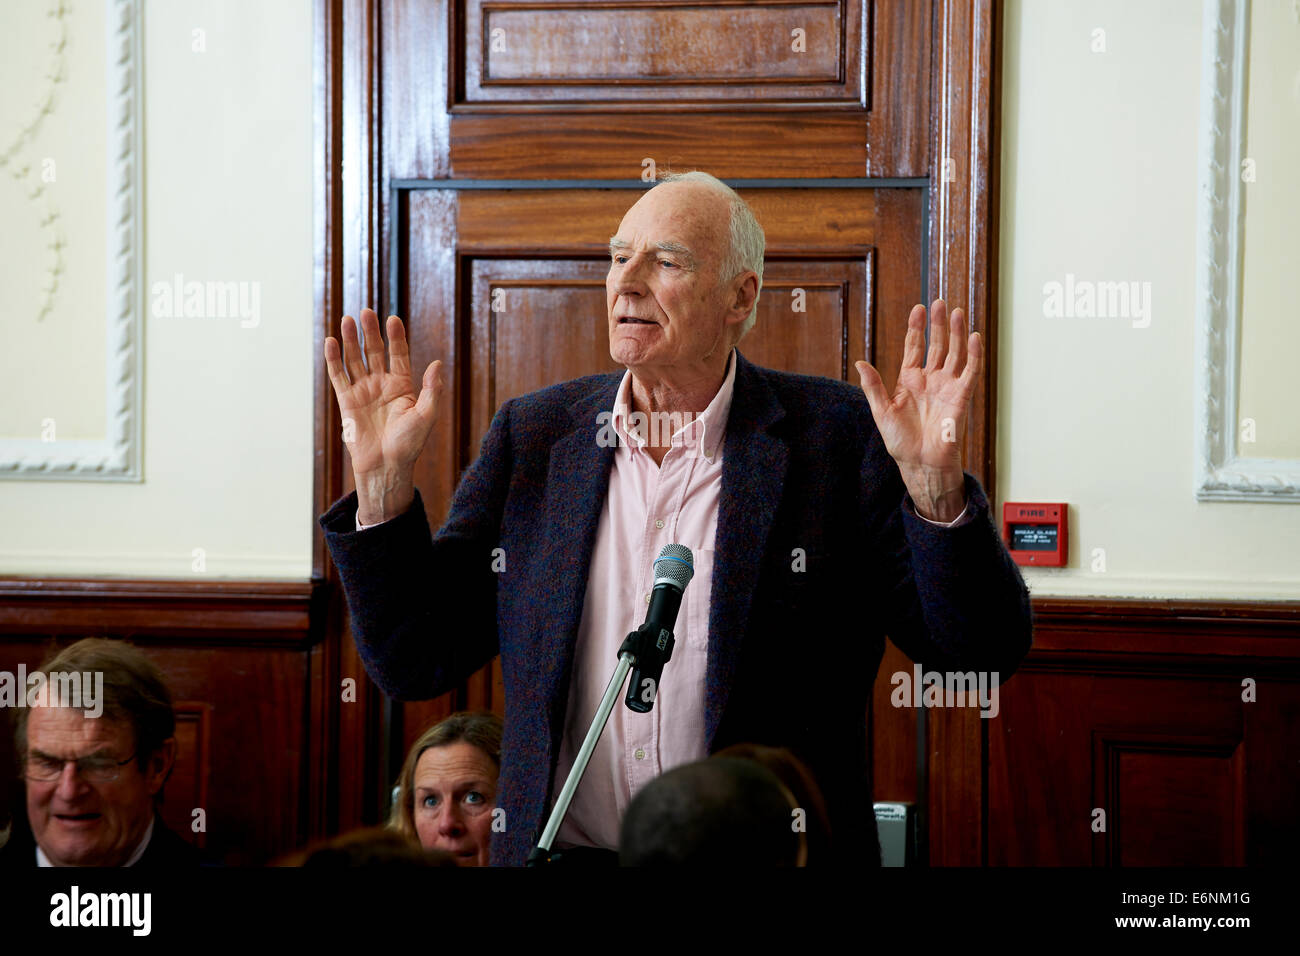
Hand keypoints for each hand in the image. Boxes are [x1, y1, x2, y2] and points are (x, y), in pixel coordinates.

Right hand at [324, 309, 442, 521]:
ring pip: (355, 359)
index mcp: (403, 385)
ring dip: (350, 340)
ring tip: (347, 320)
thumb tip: (437, 363)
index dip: (396, 337)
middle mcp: (382, 384)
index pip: (398, 354)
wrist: (386, 467)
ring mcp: (363, 391)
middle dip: (370, 332)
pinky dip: (334, 359)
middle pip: (375, 351)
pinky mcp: (347, 401)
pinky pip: (339, 376)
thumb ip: (432, 390)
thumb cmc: (409, 444)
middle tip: (366, 312)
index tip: (393, 319)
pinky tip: (332, 342)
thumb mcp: (427, 416)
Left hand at [855, 299, 979, 521]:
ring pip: (955, 353)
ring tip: (956, 311)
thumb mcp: (881, 411)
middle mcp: (931, 380)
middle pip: (937, 345)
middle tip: (939, 302)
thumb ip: (873, 386)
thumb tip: (859, 362)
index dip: (916, 328)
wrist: (920, 463)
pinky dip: (972, 354)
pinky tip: (972, 337)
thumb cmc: (901, 441)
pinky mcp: (962, 397)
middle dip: (938, 324)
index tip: (918, 308)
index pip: (915, 347)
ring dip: (956, 333)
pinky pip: (970, 371)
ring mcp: (947, 386)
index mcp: (910, 380)